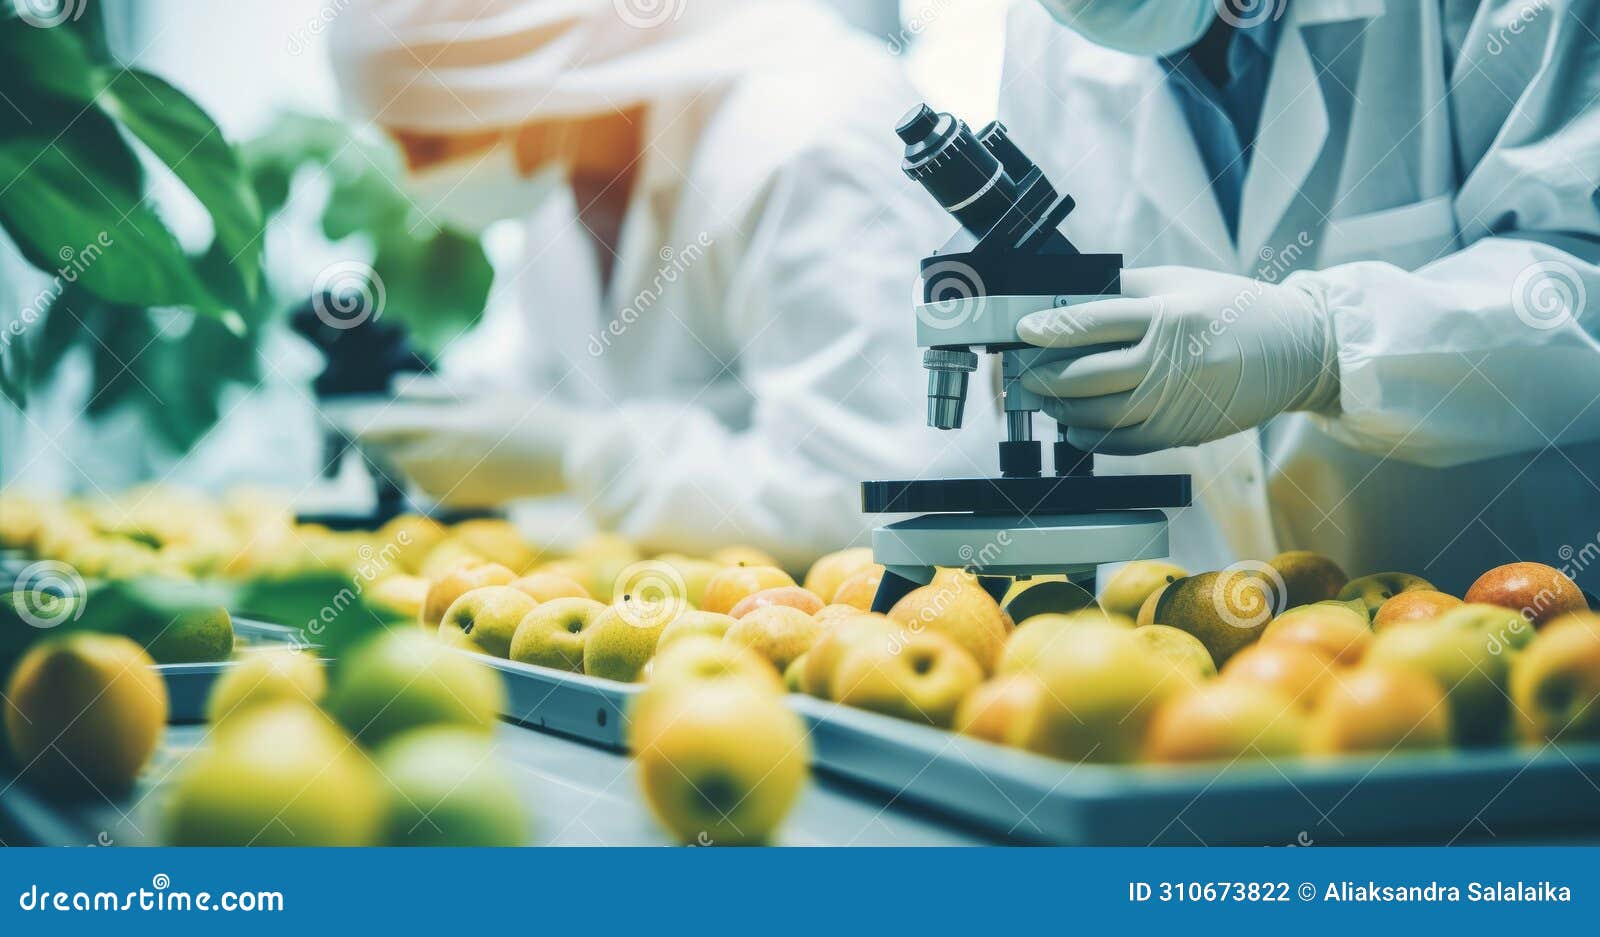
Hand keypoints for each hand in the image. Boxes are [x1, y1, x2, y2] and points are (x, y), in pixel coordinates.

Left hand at [326, 386, 580, 508]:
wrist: (573, 461)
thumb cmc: (534, 417)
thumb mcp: (487, 394)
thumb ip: (438, 392)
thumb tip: (393, 385)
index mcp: (455, 425)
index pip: (391, 423)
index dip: (359, 418)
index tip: (335, 412)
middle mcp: (452, 458)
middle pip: (392, 450)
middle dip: (373, 438)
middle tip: (354, 423)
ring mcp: (459, 483)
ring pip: (404, 471)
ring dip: (392, 456)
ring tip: (386, 441)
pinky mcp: (466, 500)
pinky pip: (425, 489)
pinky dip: (415, 474)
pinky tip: (420, 462)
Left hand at [1016, 266, 1339, 453]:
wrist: (1297, 350)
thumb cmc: (1234, 309)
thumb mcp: (1182, 282)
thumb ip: (1126, 289)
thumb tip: (1067, 298)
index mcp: (1168, 314)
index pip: (1092, 322)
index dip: (1048, 329)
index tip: (1021, 331)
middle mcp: (1170, 360)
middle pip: (1086, 373)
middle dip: (1042, 374)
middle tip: (1018, 371)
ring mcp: (1176, 401)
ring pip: (1099, 413)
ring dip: (1060, 408)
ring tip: (1040, 397)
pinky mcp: (1183, 432)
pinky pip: (1123, 442)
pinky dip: (1089, 436)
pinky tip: (1071, 425)